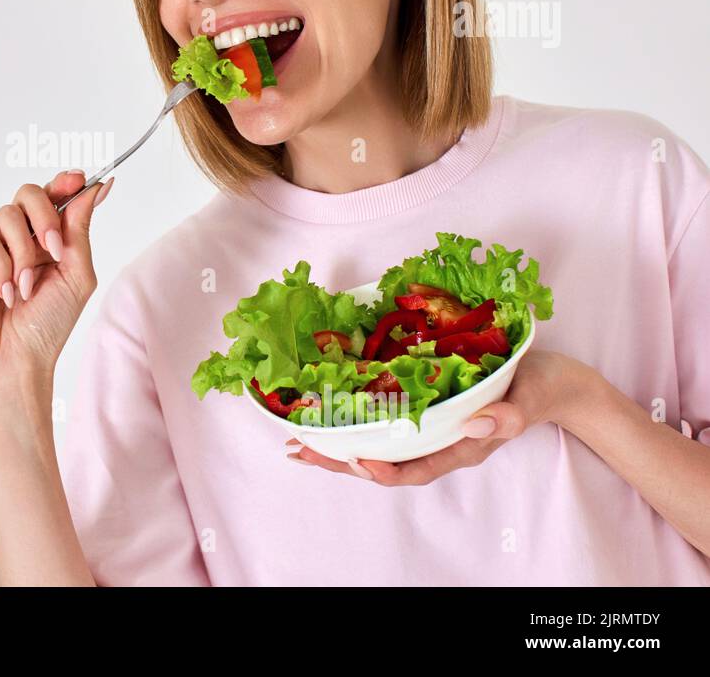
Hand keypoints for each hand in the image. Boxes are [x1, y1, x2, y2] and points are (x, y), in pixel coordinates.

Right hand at [0, 171, 113, 403]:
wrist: (16, 362)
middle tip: (55, 248)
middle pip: (27, 195)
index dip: (64, 184)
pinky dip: (2, 269)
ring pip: (6, 216)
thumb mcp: (76, 274)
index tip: (79, 180)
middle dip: (44, 215)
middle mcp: (18, 241)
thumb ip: (80, 229)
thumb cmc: (48, 326)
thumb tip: (96, 186)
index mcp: (47, 242)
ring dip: (24, 253)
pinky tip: (6, 295)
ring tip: (27, 288)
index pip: (53, 198)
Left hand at [284, 349, 596, 484]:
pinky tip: (330, 415)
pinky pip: (385, 423)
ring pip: (379, 445)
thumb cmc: (539, 389)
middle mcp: (440, 443)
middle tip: (300, 451)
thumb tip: (477, 422)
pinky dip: (355, 422)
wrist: (549, 379)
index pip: (415, 469)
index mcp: (462, 447)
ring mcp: (430, 428)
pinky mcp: (425, 408)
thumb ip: (509, 416)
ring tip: (300, 441)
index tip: (353, 461)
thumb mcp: (530, 399)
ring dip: (339, 445)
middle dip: (341, 460)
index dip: (383, 470)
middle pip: (384, 462)